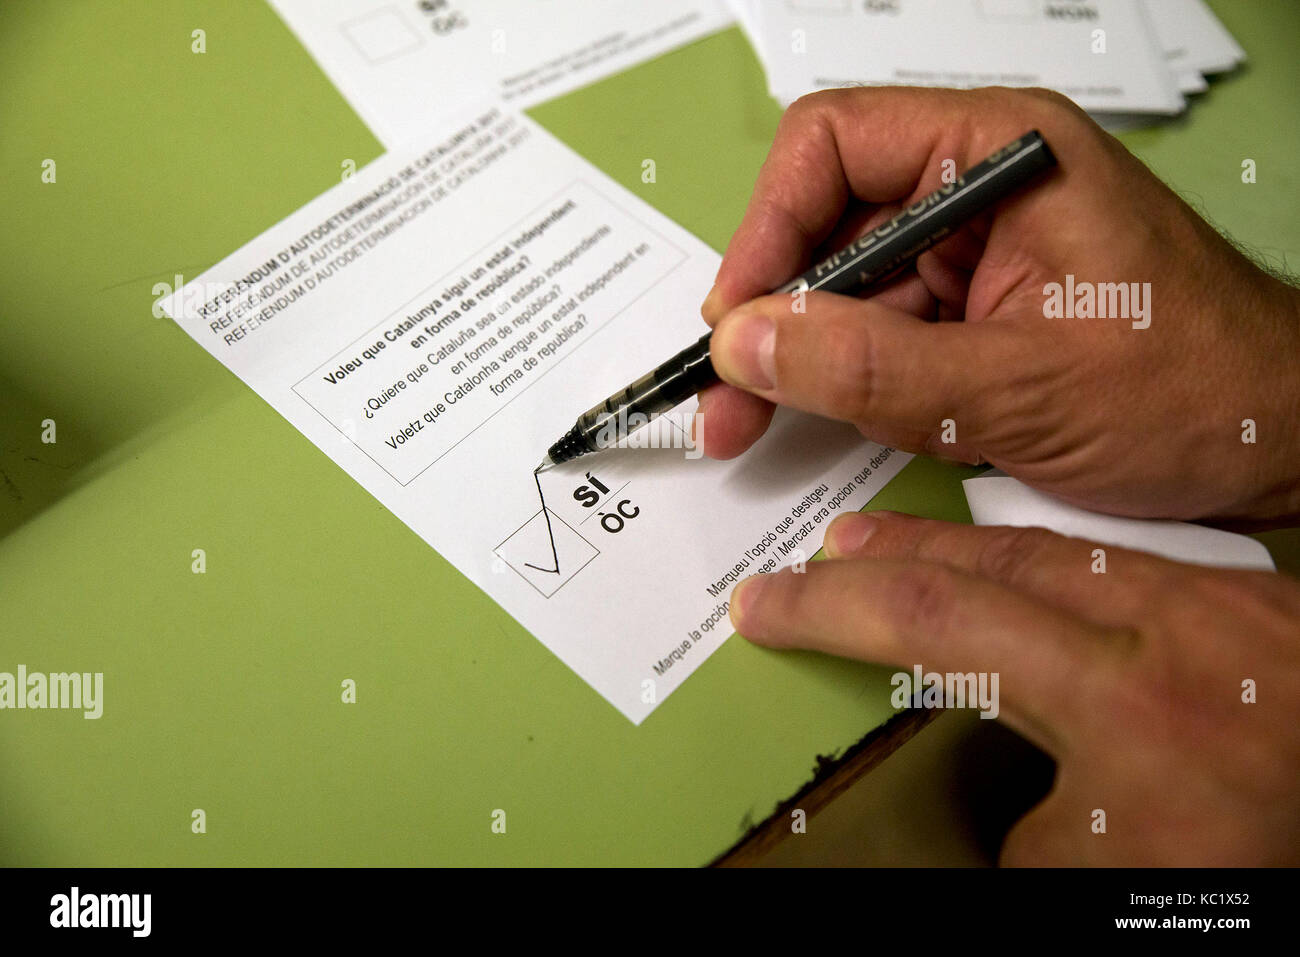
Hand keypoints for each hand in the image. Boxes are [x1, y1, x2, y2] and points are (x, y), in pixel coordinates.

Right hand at [698, 86, 1299, 523]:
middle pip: (827, 223)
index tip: (736, 316)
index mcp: (1000, 155)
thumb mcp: (1019, 384)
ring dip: (797, 358)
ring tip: (753, 421)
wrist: (1281, 451)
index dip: (768, 228)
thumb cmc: (1203, 390)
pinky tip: (817, 421)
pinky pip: (881, 336)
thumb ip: (870, 367)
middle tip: (728, 391)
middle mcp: (979, 192)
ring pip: (846, 290)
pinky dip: (842, 383)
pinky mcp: (973, 316)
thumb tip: (748, 343)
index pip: (836, 146)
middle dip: (770, 312)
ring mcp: (975, 257)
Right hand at [729, 510, 1299, 864]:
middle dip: (889, 555)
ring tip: (896, 544)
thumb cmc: (1281, 841)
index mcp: (1126, 702)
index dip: (835, 609)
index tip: (769, 608)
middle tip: (824, 556)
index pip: (937, 621)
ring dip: (963, 542)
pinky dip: (1048, 556)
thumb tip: (979, 817)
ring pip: (1055, 548)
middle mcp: (1170, 632)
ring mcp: (1216, 608)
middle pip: (990, 562)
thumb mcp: (1123, 877)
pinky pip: (1119, 561)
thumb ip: (1027, 838)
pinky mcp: (1250, 606)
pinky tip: (1029, 566)